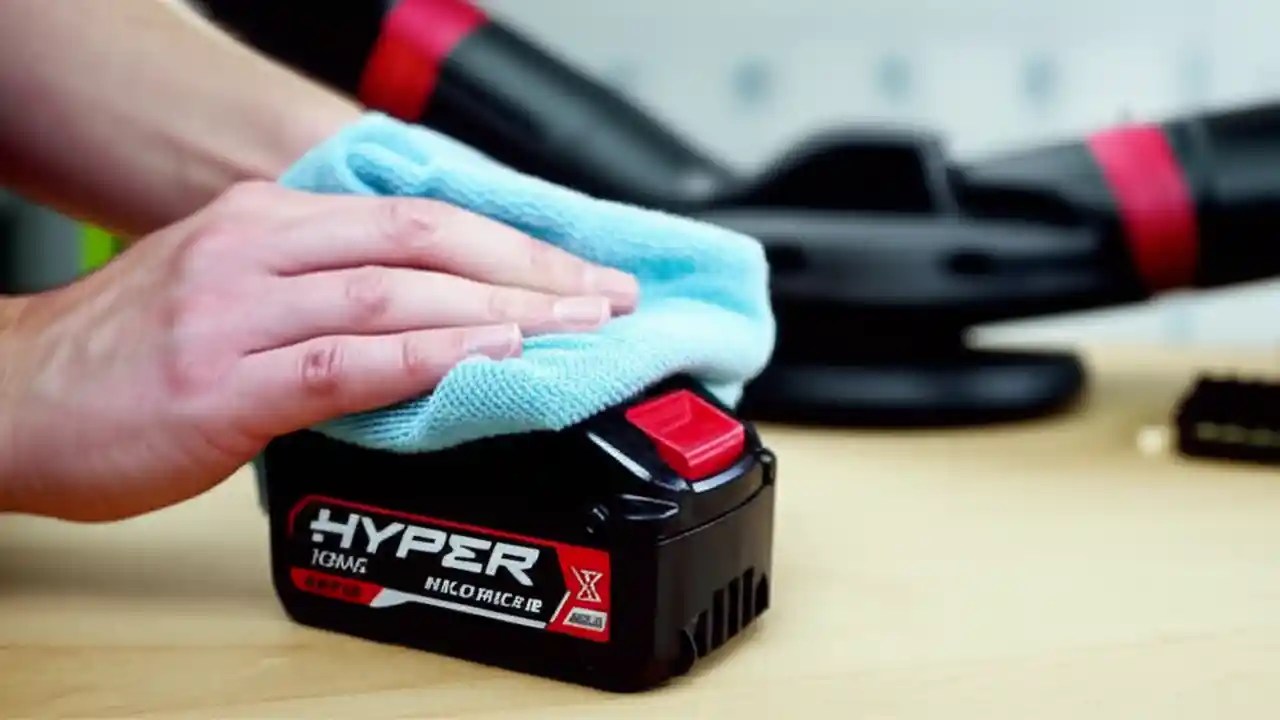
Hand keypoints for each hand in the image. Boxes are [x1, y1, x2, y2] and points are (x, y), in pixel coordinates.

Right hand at [0, 181, 638, 520]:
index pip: (416, 215)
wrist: (11, 397)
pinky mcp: (222, 382)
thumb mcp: (226, 286)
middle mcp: (258, 248)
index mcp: (266, 220)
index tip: (578, 269)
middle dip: (529, 268)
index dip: (509, 241)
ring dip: (502, 309)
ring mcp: (239, 312)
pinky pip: (345, 362)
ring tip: (577, 328)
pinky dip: (426, 355)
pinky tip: (484, 355)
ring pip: (398, 292)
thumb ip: (320, 289)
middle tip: (606, 296)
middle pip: (425, 240)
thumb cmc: (121, 355)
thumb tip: (424, 316)